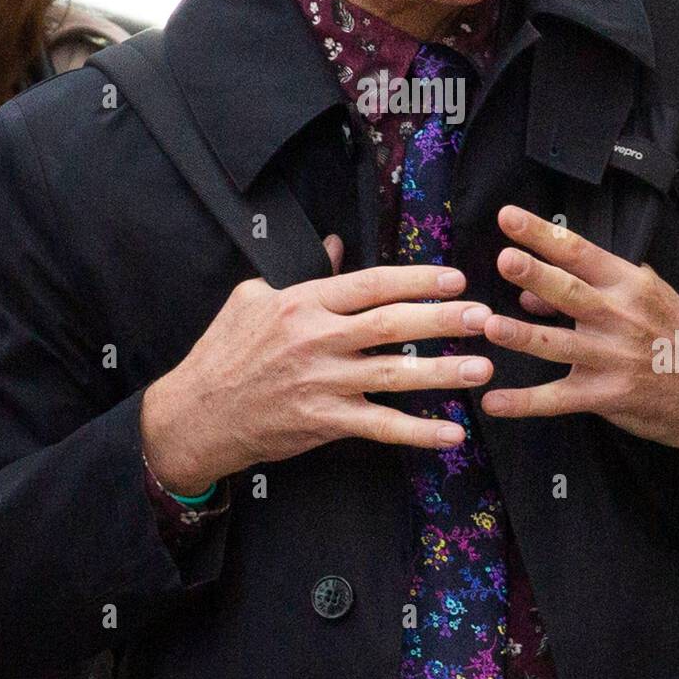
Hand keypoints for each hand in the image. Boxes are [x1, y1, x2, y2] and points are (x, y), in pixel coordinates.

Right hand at [141, 235, 492, 492]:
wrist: (195, 414)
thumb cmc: (224, 351)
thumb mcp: (253, 296)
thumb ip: (302, 273)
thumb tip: (336, 245)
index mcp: (302, 302)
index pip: (370, 283)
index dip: (416, 279)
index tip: (454, 277)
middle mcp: (316, 340)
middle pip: (391, 325)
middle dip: (442, 319)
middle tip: (484, 315)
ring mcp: (321, 383)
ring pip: (393, 375)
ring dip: (443, 372)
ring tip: (483, 367)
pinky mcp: (323, 422)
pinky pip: (380, 427)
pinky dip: (419, 432)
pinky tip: (452, 434)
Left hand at [480, 206, 678, 456]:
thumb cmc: (671, 333)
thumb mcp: (644, 295)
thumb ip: (590, 286)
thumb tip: (531, 290)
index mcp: (627, 284)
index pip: (578, 251)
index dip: (542, 233)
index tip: (508, 217)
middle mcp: (618, 317)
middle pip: (570, 292)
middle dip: (536, 275)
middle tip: (505, 260)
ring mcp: (611, 358)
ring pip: (559, 345)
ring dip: (523, 335)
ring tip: (489, 325)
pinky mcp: (606, 395)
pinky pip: (558, 399)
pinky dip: (524, 403)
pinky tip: (493, 402)